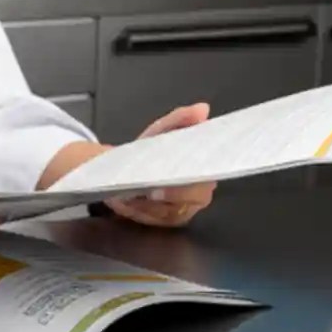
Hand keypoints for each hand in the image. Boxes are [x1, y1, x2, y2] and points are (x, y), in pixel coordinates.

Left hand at [104, 103, 216, 227]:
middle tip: (153, 190)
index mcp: (203, 173)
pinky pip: (152, 220)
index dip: (194, 182)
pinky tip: (125, 201)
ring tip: (134, 193)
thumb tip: (202, 109)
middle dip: (173, 195)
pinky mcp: (160, 222)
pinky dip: (138, 211)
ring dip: (151, 205)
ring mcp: (179, 212)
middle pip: (193, 201)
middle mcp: (196, 196)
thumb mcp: (162, 130)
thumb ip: (180, 119)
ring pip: (169, 213)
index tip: (180, 176)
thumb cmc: (150, 149)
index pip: (206, 182)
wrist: (125, 166)